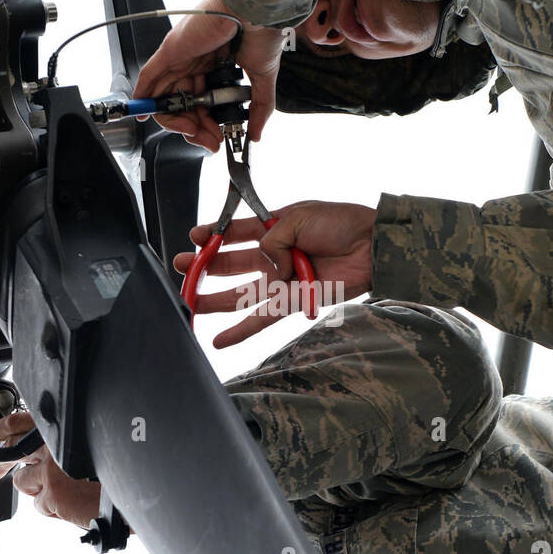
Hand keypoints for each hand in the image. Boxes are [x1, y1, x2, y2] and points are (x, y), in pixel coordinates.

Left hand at [0, 410, 100, 529]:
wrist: (121, 499)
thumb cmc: (106, 477)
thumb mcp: (78, 451)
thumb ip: (53, 446)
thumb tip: (28, 453)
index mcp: (60, 429)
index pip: (17, 421)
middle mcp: (53, 443)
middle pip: (12, 450)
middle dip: (0, 464)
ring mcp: (51, 467)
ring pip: (22, 480)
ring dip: (35, 490)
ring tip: (58, 493)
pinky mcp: (51, 490)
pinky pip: (37, 503)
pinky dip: (49, 507)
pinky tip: (67, 505)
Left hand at [133, 0, 282, 151]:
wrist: (258, 10)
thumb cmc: (261, 31)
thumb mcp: (263, 77)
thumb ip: (259, 108)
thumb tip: (256, 135)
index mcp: (215, 66)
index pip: (201, 104)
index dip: (207, 125)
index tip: (218, 138)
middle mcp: (195, 62)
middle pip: (184, 104)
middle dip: (195, 128)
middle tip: (209, 141)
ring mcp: (182, 57)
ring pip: (167, 96)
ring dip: (176, 120)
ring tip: (193, 132)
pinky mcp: (171, 50)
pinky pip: (149, 76)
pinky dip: (144, 95)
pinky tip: (145, 112)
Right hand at [174, 199, 376, 346]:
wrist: (372, 245)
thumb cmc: (341, 223)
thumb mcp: (298, 215)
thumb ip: (272, 238)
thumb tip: (266, 265)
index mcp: (275, 227)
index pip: (237, 233)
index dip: (214, 235)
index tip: (193, 237)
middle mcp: (276, 255)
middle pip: (233, 264)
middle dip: (206, 266)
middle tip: (181, 267)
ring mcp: (283, 280)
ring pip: (241, 293)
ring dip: (215, 298)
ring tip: (190, 300)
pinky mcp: (293, 301)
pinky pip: (262, 317)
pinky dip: (240, 329)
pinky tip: (219, 338)